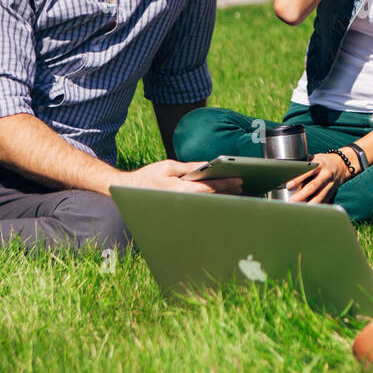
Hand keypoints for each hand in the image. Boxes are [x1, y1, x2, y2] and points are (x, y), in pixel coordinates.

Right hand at [121, 160, 242, 195]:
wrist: (130, 190)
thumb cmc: (148, 177)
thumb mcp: (169, 167)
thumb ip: (189, 167)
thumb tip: (206, 165)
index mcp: (181, 189)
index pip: (209, 186)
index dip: (225, 183)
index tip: (238, 180)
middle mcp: (183, 200)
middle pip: (211, 196)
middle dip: (227, 191)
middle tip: (241, 187)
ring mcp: (181, 206)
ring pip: (206, 202)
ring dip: (221, 197)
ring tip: (234, 192)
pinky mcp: (179, 207)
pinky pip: (198, 204)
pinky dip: (210, 200)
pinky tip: (218, 197)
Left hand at [286, 150, 354, 203]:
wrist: (342, 165)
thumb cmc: (324, 162)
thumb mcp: (315, 158)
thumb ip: (304, 164)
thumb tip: (287, 169)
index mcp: (320, 164)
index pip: (308, 172)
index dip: (298, 178)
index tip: (289, 185)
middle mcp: (326, 175)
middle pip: (313, 186)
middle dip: (301, 195)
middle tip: (290, 201)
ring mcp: (330, 185)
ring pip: (319, 197)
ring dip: (308, 204)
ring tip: (298, 209)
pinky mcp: (331, 193)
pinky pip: (323, 202)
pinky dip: (316, 207)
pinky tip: (308, 212)